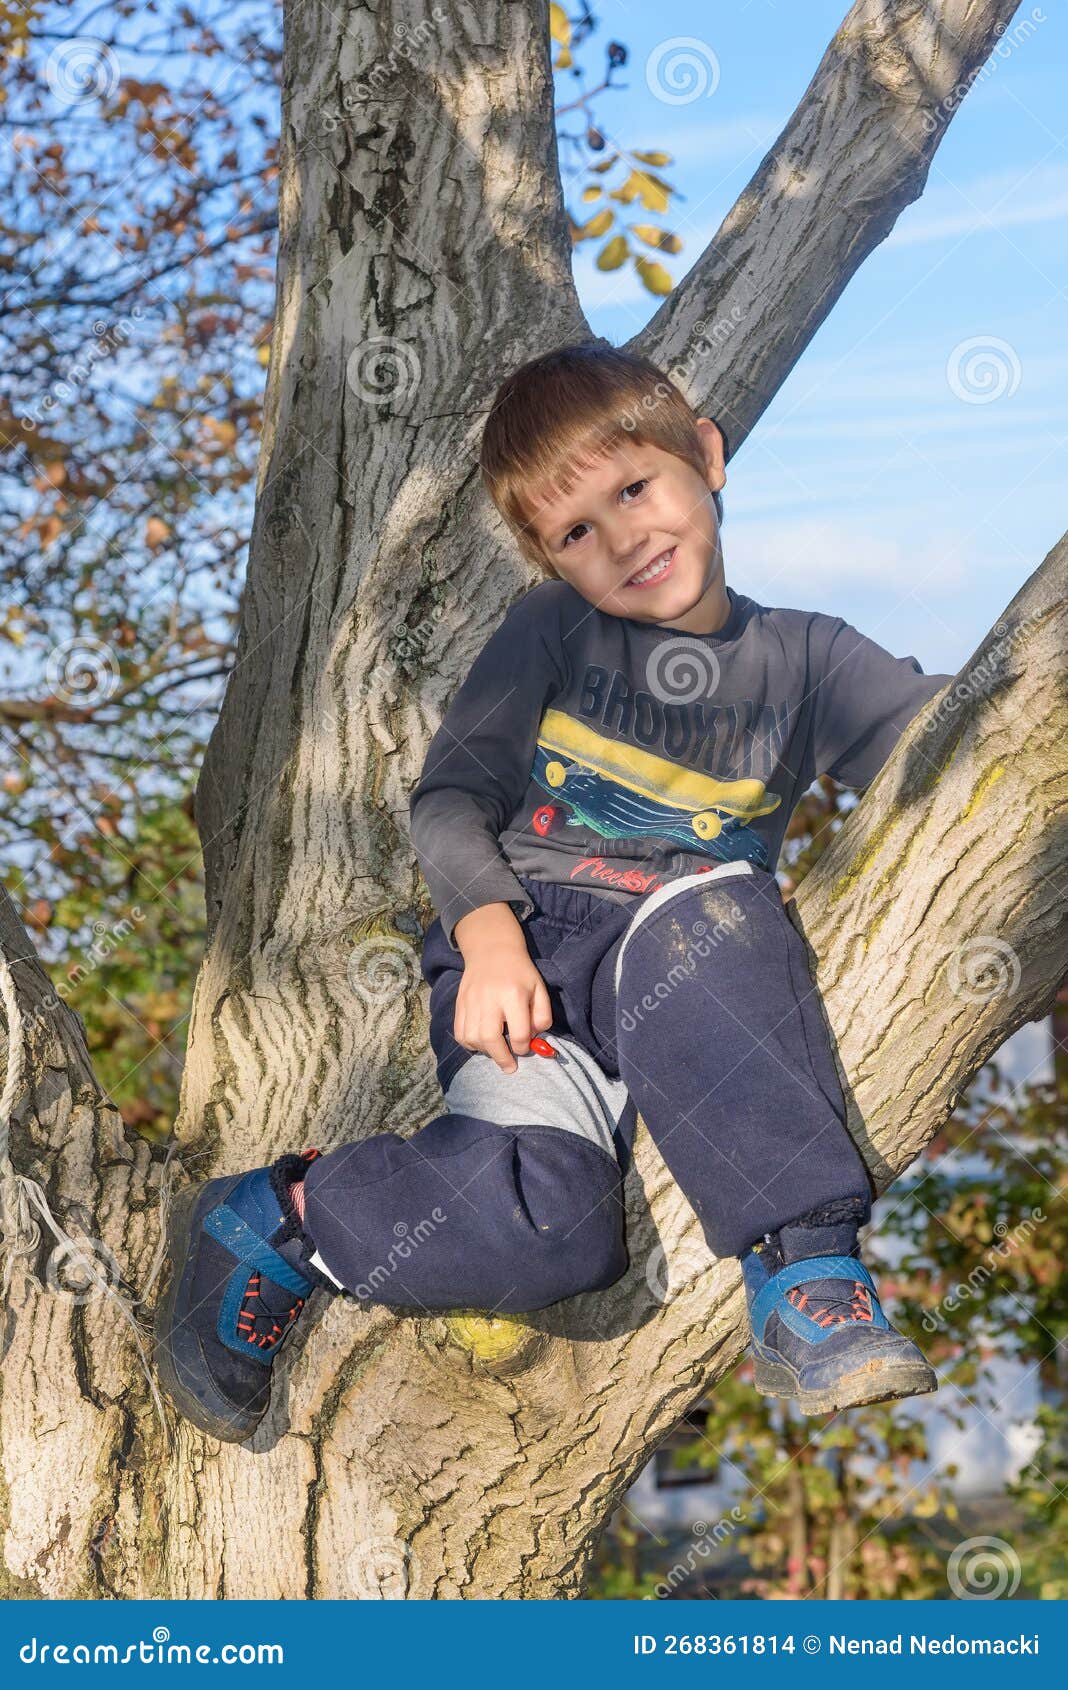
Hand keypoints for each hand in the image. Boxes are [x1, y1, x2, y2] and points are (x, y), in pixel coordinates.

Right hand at [453, 947, 553, 1073]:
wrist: (491, 949)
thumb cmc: (519, 972)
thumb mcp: (539, 989)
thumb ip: (542, 1015)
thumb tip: (534, 1039)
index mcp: (513, 994)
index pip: (519, 1033)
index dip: (523, 1047)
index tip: (525, 1047)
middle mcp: (489, 999)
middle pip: (490, 1039)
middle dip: (502, 1058)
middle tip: (509, 1066)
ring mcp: (471, 1002)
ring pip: (472, 1038)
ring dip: (485, 1051)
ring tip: (495, 1051)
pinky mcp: (459, 1004)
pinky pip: (459, 1033)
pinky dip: (470, 1044)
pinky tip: (481, 1042)